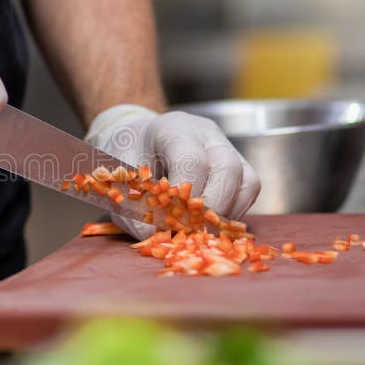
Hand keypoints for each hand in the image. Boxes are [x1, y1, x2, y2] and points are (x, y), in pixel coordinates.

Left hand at [85, 104, 260, 239]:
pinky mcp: (238, 167)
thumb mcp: (117, 176)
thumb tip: (154, 237)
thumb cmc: (126, 155)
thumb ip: (130, 205)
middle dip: (210, 208)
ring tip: (198, 230)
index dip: (185, 195)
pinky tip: (207, 225)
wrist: (138, 140)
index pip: (192, 160)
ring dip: (225, 215)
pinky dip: (231, 214)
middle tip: (188, 230)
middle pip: (227, 168)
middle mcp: (207, 135)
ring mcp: (228, 148)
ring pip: (246, 181)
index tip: (171, 218)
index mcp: (175, 128)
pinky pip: (247, 193)